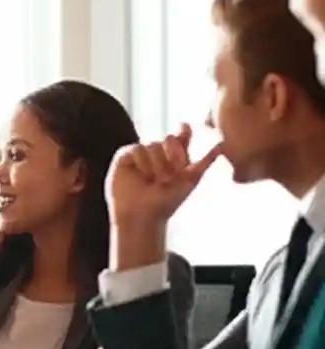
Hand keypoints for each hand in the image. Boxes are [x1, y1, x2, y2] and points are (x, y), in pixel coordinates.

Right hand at [106, 123, 222, 228]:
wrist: (144, 215)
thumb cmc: (167, 202)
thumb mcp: (191, 180)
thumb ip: (205, 160)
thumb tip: (222, 143)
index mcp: (174, 157)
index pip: (180, 135)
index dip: (184, 132)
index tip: (186, 134)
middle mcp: (157, 153)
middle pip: (169, 139)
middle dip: (172, 157)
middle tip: (169, 177)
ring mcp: (141, 154)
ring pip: (153, 144)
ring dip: (158, 165)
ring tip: (155, 181)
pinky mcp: (125, 157)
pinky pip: (137, 148)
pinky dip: (143, 162)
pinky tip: (144, 176)